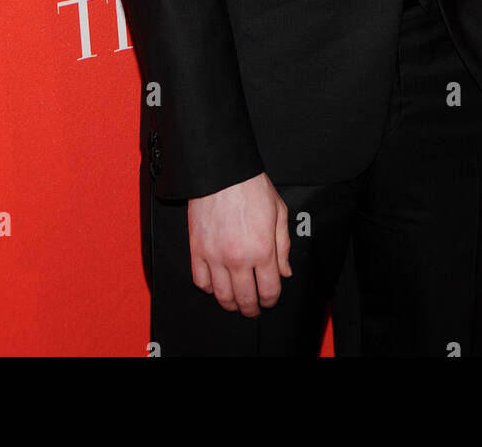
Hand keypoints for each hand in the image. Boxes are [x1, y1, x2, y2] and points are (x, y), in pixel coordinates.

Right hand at [187, 171, 291, 315]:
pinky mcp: (197, 250)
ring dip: (231, 303)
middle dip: (252, 309)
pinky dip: (209, 288)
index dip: (271, 300)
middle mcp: (238, 258)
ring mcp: (215, 256)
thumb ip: (283, 245)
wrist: (222, 171)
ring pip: (222, 296)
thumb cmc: (251, 186)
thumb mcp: (279, 212)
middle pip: (245, 299)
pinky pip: (201, 281)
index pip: (269, 290)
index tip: (270, 298)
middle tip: (253, 308)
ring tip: (235, 301)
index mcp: (262, 250)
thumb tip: (284, 271)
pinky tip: (216, 284)